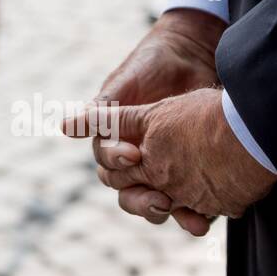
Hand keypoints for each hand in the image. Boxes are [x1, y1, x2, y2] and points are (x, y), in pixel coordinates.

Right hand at [87, 8, 224, 232]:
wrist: (190, 54)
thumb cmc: (149, 65)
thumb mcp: (125, 83)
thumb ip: (102, 108)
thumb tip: (65, 127)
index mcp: (115, 144)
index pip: (108, 166)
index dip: (116, 163)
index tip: (132, 155)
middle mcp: (137, 162)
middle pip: (130, 194)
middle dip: (143, 201)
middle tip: (161, 201)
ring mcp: (165, 169)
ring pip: (159, 203)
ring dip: (172, 214)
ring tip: (192, 220)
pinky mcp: (192, 172)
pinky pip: (191, 200)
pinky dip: (200, 211)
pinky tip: (211, 215)